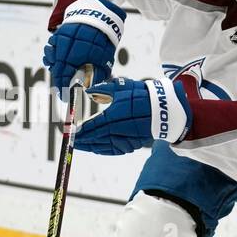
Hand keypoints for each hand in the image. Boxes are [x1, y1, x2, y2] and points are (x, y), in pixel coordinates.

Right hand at [44, 0, 125, 92]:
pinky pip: (51, 47)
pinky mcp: (58, 34)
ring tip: (60, 73)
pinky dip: (52, 55)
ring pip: (49, 57)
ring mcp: (59, 41)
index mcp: (73, 57)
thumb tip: (92, 89)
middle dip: (59, 81)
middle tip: (63, 89)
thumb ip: (98, 75)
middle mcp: (63, 49)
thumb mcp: (105, 60)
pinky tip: (58, 60)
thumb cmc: (103, 40)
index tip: (64, 98)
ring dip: (53, 66)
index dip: (63, 89)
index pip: (63, 76)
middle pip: (55, 69)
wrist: (99, 16)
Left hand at [75, 77, 190, 154]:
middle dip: (84, 140)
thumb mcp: (121, 86)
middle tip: (72, 141)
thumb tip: (88, 91)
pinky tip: (97, 148)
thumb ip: (102, 89)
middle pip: (98, 137)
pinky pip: (116, 149)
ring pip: (106, 145)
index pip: (95, 125)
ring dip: (92, 146)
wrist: (164, 108)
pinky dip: (105, 150)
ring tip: (82, 146)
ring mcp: (128, 137)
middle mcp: (121, 128)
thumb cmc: (142, 95)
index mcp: (116, 114)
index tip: (72, 132)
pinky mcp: (134, 142)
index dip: (82, 130)